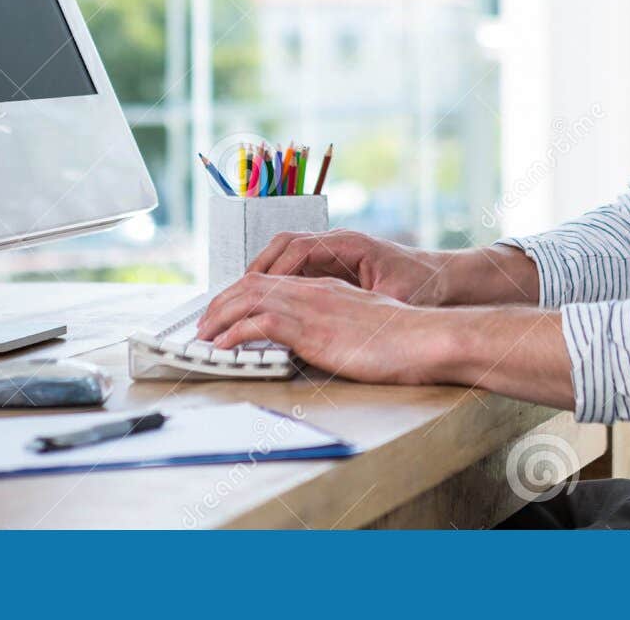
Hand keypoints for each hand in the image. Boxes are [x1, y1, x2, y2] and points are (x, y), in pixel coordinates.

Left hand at [195, 274, 447, 385]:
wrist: (424, 338)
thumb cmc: (404, 338)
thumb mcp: (365, 323)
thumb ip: (339, 325)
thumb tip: (322, 340)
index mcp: (326, 287)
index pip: (273, 282)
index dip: (243, 294)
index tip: (227, 312)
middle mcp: (314, 291)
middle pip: (254, 284)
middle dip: (223, 302)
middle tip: (205, 324)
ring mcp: (312, 307)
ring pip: (250, 299)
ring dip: (220, 316)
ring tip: (205, 336)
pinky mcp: (312, 328)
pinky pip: (260, 324)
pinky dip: (234, 334)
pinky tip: (223, 347)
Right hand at [248, 229, 447, 304]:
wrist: (440, 277)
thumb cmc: (422, 284)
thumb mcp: (398, 296)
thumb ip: (371, 305)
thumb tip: (348, 321)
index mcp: (349, 244)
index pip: (299, 247)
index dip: (275, 269)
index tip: (257, 290)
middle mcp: (337, 243)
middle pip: (284, 245)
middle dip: (259, 268)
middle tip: (237, 294)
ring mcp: (333, 253)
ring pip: (286, 255)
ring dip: (265, 274)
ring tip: (244, 300)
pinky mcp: (333, 267)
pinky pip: (296, 268)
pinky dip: (279, 282)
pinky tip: (268, 305)